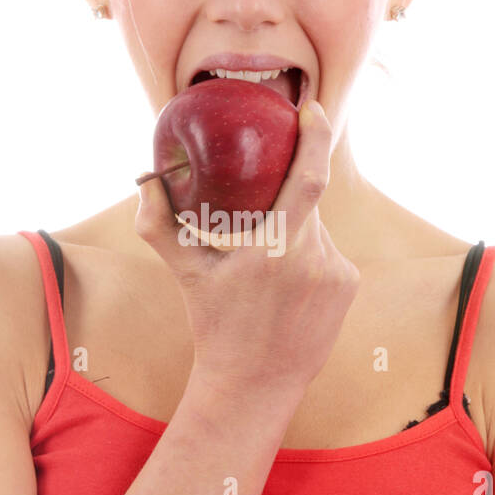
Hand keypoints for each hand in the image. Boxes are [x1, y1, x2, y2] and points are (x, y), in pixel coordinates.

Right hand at [134, 101, 359, 397]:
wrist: (254, 385)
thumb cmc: (215, 326)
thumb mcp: (184, 274)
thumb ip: (158, 224)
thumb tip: (145, 181)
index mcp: (276, 248)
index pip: (309, 177)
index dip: (316, 136)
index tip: (312, 109)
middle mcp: (314, 256)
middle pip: (304, 202)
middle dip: (281, 197)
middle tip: (253, 213)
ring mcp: (337, 271)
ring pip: (315, 227)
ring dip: (292, 231)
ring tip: (263, 269)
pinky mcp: (349, 285)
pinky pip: (328, 251)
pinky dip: (307, 254)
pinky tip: (286, 286)